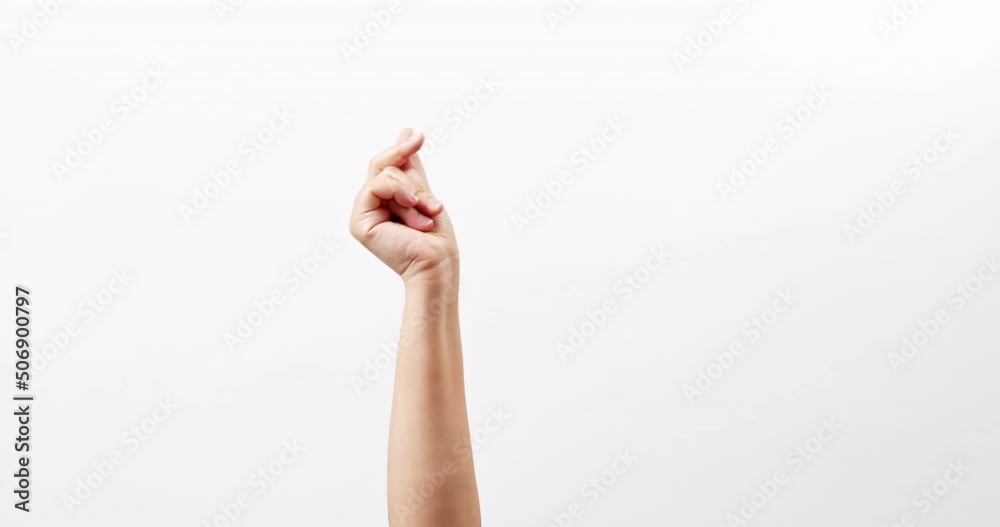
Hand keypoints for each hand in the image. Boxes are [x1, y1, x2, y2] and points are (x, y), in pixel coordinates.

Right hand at [350, 129, 458, 285]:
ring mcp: (362, 213)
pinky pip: (377, 186)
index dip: (401, 149)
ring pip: (384, 173)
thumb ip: (410, 166)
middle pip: (382, 164)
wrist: (437, 262)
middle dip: (412, 177)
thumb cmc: (435, 237)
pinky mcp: (359, 222)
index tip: (418, 136)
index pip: (387, 164)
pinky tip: (415, 214)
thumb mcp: (423, 192)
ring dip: (413, 193)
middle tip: (431, 195)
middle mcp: (369, 205)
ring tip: (426, 215)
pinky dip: (401, 195)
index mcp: (383, 199)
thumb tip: (405, 131)